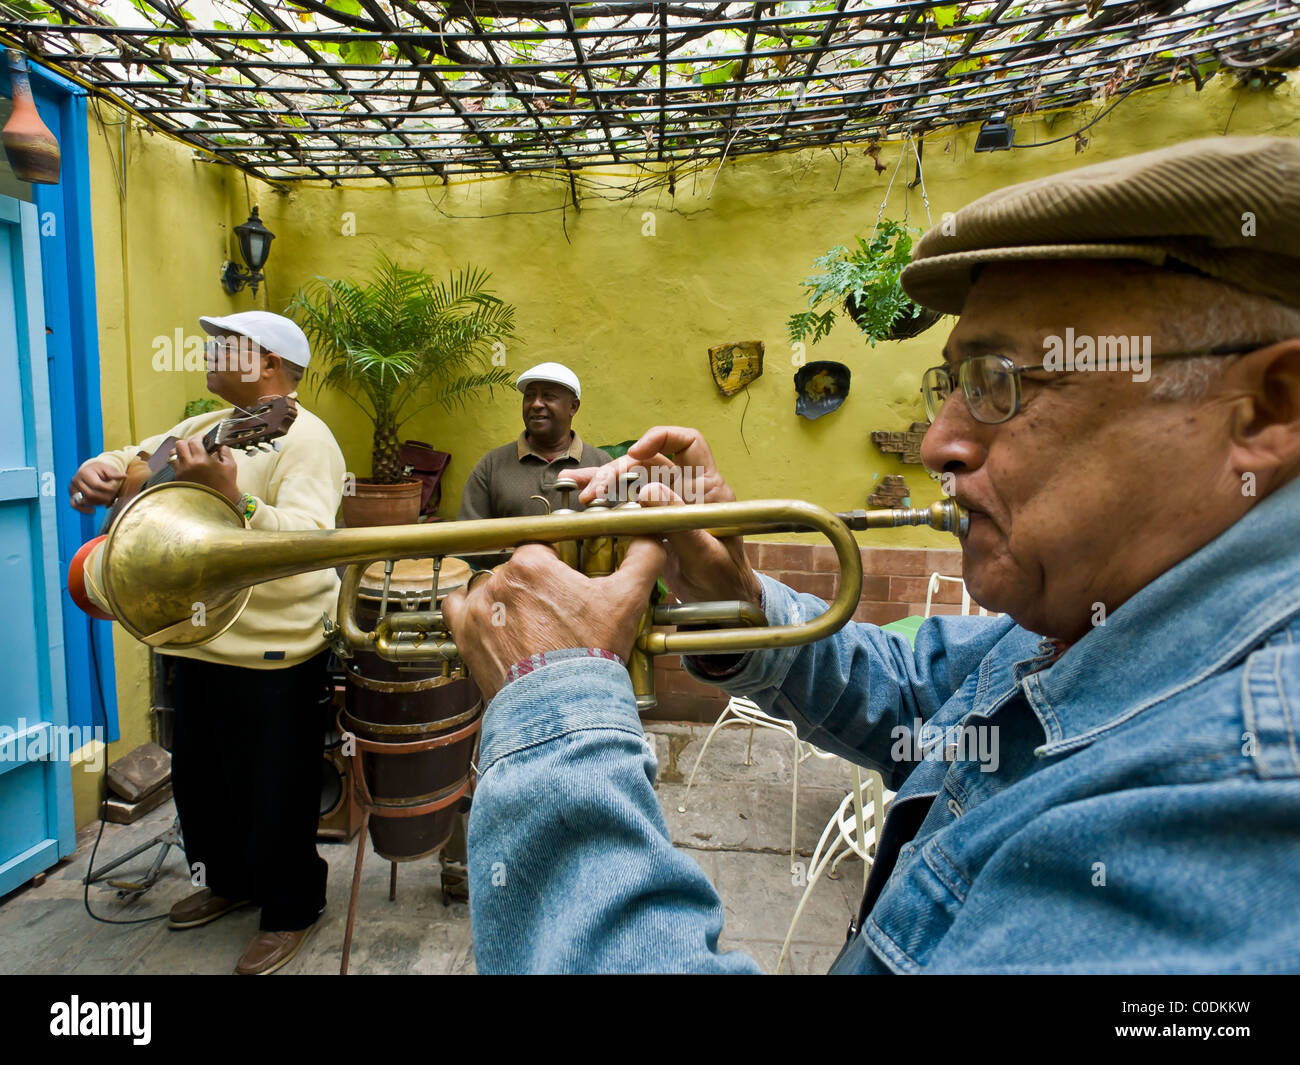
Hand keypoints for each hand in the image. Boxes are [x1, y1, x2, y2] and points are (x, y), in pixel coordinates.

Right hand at [69, 460, 124, 511]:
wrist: (89, 471)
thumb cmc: (100, 470)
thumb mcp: (108, 468)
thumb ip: (114, 473)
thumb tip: (124, 476)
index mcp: (84, 472)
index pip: (97, 485)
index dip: (109, 489)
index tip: (116, 487)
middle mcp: (76, 480)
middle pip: (92, 494)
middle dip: (105, 496)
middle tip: (113, 495)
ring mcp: (72, 488)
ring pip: (86, 500)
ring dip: (99, 502)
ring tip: (108, 498)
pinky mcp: (72, 495)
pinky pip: (75, 505)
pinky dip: (83, 510)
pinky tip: (93, 511)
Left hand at [171, 435, 240, 504]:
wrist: (219, 503)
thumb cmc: (226, 486)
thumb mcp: (230, 466)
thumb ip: (225, 451)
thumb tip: (220, 445)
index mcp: (202, 460)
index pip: (194, 440)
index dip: (199, 437)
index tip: (203, 437)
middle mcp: (188, 465)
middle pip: (179, 444)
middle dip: (188, 442)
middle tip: (195, 445)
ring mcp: (181, 473)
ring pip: (173, 455)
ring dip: (181, 452)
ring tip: (189, 455)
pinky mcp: (178, 480)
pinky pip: (174, 466)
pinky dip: (180, 463)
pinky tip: (189, 466)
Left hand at [441, 540, 664, 702]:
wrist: (561, 707)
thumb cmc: (592, 653)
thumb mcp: (628, 600)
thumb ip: (643, 557)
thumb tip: (650, 536)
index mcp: (533, 563)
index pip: (544, 552)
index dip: (559, 571)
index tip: (568, 592)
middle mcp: (499, 579)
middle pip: (518, 571)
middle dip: (535, 589)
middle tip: (555, 617)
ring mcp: (477, 608)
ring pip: (491, 588)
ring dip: (505, 600)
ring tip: (528, 627)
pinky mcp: (464, 635)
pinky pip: (457, 606)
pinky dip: (470, 609)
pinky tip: (490, 620)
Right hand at [569, 426, 762, 609]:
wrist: (720, 602)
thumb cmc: (724, 579)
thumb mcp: (705, 554)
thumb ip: (678, 521)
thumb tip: (648, 490)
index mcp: (708, 488)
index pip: (688, 443)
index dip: (662, 438)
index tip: (635, 453)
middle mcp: (686, 489)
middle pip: (649, 462)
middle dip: (619, 470)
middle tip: (595, 491)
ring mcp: (667, 504)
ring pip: (632, 480)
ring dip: (605, 481)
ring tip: (582, 491)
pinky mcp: (651, 521)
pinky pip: (625, 503)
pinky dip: (604, 497)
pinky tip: (580, 492)